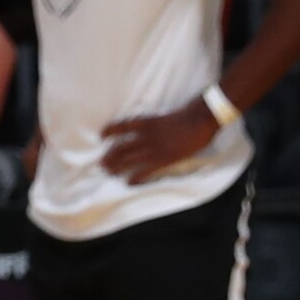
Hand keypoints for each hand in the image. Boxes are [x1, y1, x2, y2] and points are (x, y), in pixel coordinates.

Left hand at [98, 102, 220, 183]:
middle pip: (121, 148)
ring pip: (128, 160)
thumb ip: (152, 124)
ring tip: (109, 172)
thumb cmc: (185, 117)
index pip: (121, 126)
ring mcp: (154, 149)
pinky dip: (135, 177)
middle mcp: (145, 136)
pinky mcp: (163, 159)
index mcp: (146, 122)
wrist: (198, 121)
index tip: (101, 135)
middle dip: (109, 157)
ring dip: (117, 167)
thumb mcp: (163, 117)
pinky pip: (145, 171)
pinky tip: (128, 182)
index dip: (109, 130)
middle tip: (101, 163)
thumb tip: (144, 130)